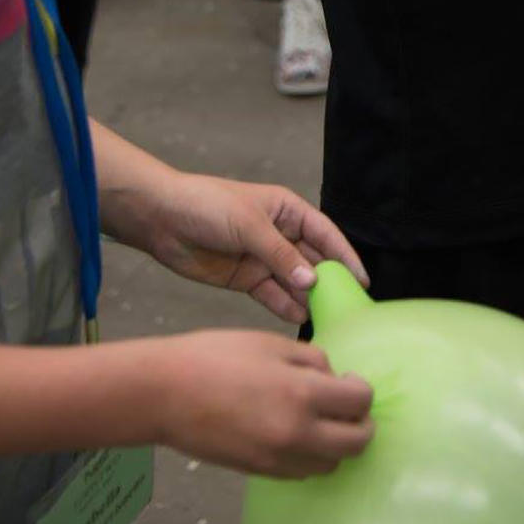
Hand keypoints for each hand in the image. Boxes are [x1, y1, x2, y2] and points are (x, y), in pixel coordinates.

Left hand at [138, 171, 370, 323]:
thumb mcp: (249, 225)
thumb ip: (281, 255)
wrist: (161, 218)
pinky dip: (285, 306)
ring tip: (326, 318)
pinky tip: (300, 319)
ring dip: (308, 297)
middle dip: (329, 281)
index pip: (325, 234)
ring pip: (294, 281)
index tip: (361, 279)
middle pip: (312, 260)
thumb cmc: (207, 205)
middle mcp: (280, 235)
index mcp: (287, 210)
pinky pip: (271, 294)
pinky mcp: (244, 279)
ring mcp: (262, 258)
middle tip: (347, 306)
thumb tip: (311, 281)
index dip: (344, 255)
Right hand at [154, 329, 372, 477]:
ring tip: (320, 418)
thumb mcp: (272, 344)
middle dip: (360, 423)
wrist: (165, 394)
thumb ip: (312, 360)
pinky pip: (302, 472)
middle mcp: (297, 435)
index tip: (348, 380)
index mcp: (303, 395)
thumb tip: (333, 378)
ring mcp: (278, 460)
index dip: (361, 389)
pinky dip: (310, 456)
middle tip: (346, 404)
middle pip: (356, 444)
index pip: (360, 402)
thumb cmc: (217, 358)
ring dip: (336, 443)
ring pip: (331, 464)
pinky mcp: (260, 473)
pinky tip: (296, 432)